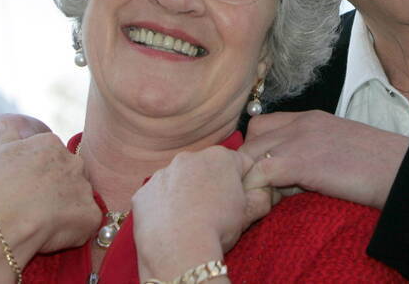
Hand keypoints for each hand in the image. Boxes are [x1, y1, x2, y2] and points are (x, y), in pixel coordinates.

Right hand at [0, 121, 100, 258]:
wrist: (1, 220)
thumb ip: (6, 134)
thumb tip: (1, 122)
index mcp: (51, 144)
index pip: (50, 157)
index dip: (36, 176)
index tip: (22, 187)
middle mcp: (74, 162)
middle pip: (67, 176)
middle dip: (54, 190)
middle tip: (31, 206)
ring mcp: (84, 188)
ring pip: (78, 199)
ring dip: (64, 210)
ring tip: (38, 222)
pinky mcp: (90, 215)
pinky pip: (85, 223)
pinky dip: (72, 229)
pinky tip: (50, 233)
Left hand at [133, 147, 258, 278]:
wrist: (180, 250)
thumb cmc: (218, 228)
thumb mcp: (249, 212)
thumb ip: (261, 196)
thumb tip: (265, 192)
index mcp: (219, 157)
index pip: (240, 164)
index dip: (243, 183)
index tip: (239, 201)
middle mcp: (189, 158)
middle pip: (207, 169)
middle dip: (212, 185)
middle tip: (215, 213)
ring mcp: (162, 174)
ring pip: (180, 181)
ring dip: (186, 194)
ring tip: (191, 221)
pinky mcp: (142, 193)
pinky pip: (157, 197)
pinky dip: (163, 207)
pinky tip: (171, 225)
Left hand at [241, 111, 408, 208]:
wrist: (398, 170)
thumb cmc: (376, 166)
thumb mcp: (336, 148)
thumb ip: (310, 153)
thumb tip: (288, 178)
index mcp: (310, 117)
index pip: (262, 125)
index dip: (258, 151)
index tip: (269, 176)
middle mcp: (299, 123)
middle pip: (250, 139)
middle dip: (251, 166)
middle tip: (268, 192)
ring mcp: (297, 139)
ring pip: (249, 156)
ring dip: (253, 180)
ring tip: (271, 200)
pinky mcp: (299, 161)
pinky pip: (258, 174)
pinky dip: (259, 192)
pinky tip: (275, 205)